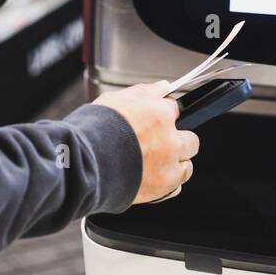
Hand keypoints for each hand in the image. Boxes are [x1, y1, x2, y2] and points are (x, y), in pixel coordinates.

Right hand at [92, 81, 198, 203]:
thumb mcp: (116, 99)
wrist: (85, 163)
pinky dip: (168, 185)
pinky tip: (153, 179)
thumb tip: (162, 86)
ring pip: (186, 166)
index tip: (156, 121)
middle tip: (158, 144)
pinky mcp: (162, 187)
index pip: (175, 109)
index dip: (164, 115)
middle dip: (178, 141)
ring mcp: (168, 165)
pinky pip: (177, 187)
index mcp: (160, 114)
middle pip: (190, 140)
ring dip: (176, 164)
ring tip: (155, 165)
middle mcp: (170, 140)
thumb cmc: (96, 130)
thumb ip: (144, 92)